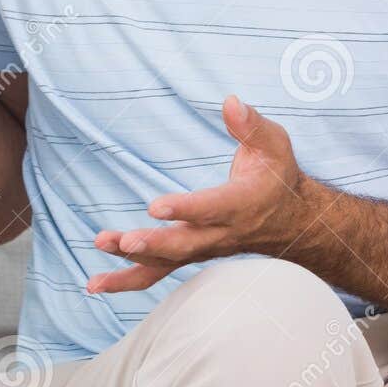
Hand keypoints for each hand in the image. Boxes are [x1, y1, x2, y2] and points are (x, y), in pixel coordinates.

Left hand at [86, 96, 310, 293]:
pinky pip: (156, 271)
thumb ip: (251, 125)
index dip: (185, 209)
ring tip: (99, 251)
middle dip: (153, 244)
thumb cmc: (277, 176)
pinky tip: (95, 284)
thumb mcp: (274, 145)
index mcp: (240, 204)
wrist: (292, 222)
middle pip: (184, 245)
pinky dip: (126, 280)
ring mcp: (202, 248)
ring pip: (165, 262)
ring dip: (129, 262)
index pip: (210, 209)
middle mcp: (220, 233)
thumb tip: (231, 102)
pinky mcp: (189, 254)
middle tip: (124, 240)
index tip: (155, 206)